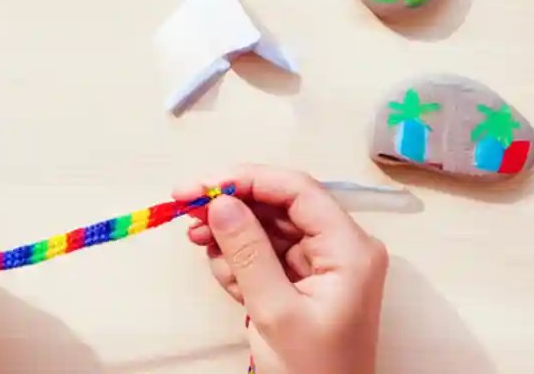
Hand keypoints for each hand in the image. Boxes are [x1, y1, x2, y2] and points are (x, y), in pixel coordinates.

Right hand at [174, 165, 388, 373]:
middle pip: (278, 205)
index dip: (246, 179)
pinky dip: (239, 259)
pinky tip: (225, 274)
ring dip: (230, 235)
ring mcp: (322, 264)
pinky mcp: (303, 280)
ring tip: (200, 245)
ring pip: (267, 227)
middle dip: (231, 206)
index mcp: (349, 248)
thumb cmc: (312, 370)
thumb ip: (248, 252)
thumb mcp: (275, 311)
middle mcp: (340, 247)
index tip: (200, 186)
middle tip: (184, 208)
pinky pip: (265, 253)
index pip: (297, 190)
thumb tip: (220, 202)